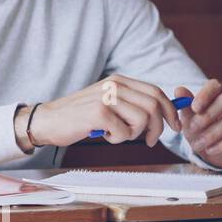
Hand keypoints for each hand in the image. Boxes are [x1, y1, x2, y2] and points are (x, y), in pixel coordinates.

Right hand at [26, 74, 182, 147]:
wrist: (47, 121)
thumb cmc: (78, 117)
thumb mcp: (107, 102)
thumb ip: (131, 103)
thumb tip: (165, 113)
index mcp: (118, 80)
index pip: (156, 92)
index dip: (170, 111)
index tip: (174, 126)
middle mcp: (114, 85)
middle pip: (154, 106)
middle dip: (157, 127)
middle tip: (149, 141)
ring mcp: (106, 98)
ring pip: (142, 120)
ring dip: (133, 134)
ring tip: (115, 134)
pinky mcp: (98, 113)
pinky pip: (124, 132)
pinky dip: (116, 139)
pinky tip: (102, 135)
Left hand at [176, 81, 221, 168]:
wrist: (213, 147)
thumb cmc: (199, 126)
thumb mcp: (189, 117)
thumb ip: (185, 104)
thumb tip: (178, 90)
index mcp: (219, 91)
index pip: (216, 85)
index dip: (205, 95)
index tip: (194, 108)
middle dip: (208, 115)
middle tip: (192, 128)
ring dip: (213, 133)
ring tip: (197, 144)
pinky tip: (210, 150)